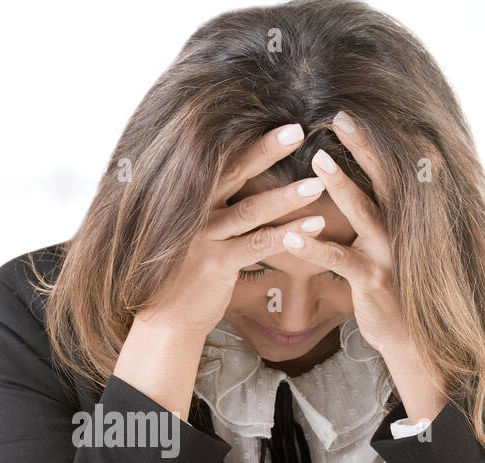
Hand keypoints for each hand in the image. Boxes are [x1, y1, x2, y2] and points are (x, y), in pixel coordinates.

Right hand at [135, 122, 327, 333]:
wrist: (165, 317)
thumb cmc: (186, 271)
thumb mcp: (193, 230)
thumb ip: (215, 203)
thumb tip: (244, 172)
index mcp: (190, 198)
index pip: (221, 161)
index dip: (251, 142)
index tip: (282, 122)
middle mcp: (194, 212)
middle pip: (233, 174)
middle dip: (265, 151)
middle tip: (298, 130)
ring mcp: (204, 238)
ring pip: (250, 211)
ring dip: (286, 196)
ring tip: (318, 184)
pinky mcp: (216, 265)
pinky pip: (258, 245)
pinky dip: (288, 234)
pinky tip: (316, 224)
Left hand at [278, 110, 447, 419]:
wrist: (410, 340)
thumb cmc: (393, 291)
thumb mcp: (386, 250)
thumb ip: (376, 219)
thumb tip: (361, 189)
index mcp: (401, 219)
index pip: (388, 171)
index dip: (370, 142)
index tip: (349, 112)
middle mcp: (401, 231)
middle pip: (383, 179)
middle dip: (362, 147)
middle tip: (340, 116)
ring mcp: (388, 255)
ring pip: (364, 213)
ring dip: (341, 186)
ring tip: (317, 160)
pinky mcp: (372, 282)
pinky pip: (341, 261)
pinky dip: (316, 248)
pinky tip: (292, 237)